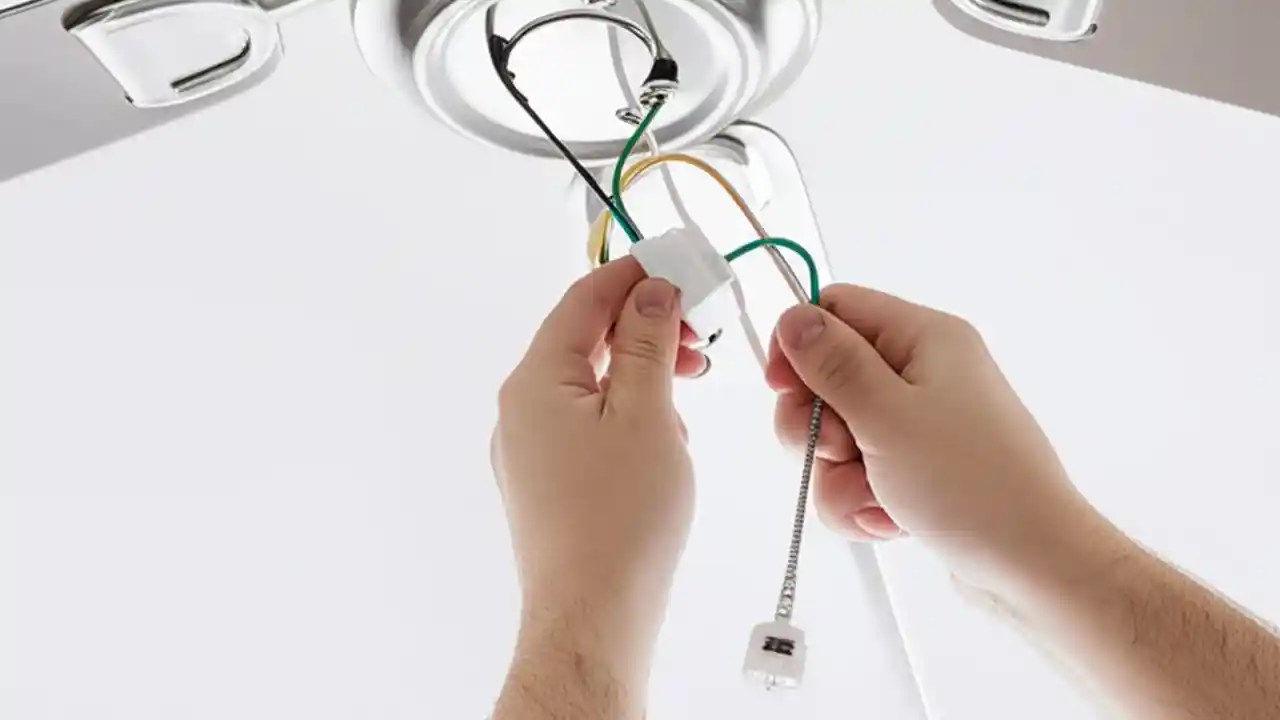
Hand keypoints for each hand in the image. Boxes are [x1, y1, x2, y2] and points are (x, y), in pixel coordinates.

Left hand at [493, 257, 700, 665]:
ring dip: (640, 375)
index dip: (635, 274)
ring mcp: (529, 451)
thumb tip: (650, 292)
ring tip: (685, 395)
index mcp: (534, 381)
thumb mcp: (647, 413)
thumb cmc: (618, 522)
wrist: (593, 616)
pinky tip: (662, 441)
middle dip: (643, 329)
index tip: (679, 266)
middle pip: (583, 341)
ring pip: (589, 385)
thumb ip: (647, 343)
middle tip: (696, 335)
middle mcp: (520, 411)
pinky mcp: (546, 485)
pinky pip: (587, 426)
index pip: (584, 299)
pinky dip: (627, 415)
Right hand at [768, 284, 1108, 590]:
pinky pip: (859, 474)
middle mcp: (925, 373)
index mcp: (926, 338)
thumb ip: (833, 364)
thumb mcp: (887, 416)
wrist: (1032, 564)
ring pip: (838, 436)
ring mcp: (921, 424)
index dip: (800, 345)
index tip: (782, 388)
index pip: (837, 309)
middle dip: (816, 426)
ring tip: (873, 500)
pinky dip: (861, 500)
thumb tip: (793, 317)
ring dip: (838, 476)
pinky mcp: (918, 470)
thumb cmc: (971, 484)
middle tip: (838, 452)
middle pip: (829, 377)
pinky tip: (888, 521)